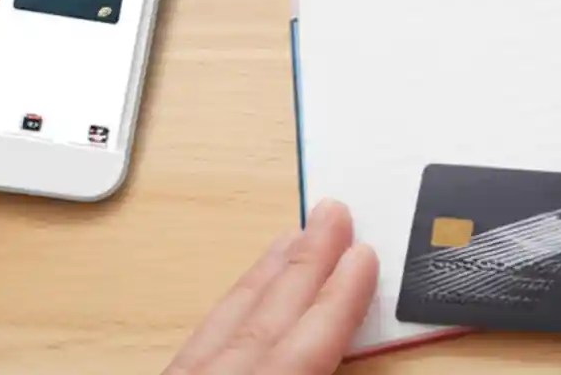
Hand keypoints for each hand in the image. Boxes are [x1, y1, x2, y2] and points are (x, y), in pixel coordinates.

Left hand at [164, 200, 378, 374]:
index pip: (302, 348)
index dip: (337, 301)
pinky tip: (240, 302)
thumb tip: (342, 339)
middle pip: (262, 321)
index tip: (364, 254)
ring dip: (264, 278)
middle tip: (333, 211)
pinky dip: (227, 313)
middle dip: (304, 264)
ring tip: (292, 237)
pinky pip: (197, 342)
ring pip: (223, 323)